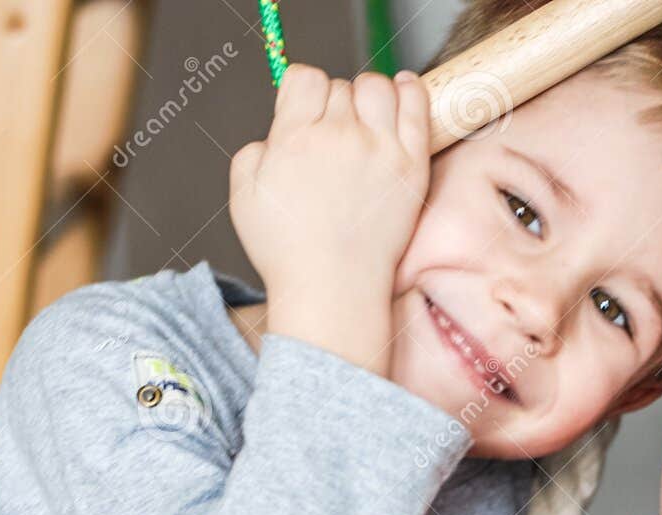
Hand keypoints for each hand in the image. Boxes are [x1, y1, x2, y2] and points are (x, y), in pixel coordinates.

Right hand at [229, 65, 429, 373]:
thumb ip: (257, 149)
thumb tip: (279, 132)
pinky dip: (411, 90)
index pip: (305, 78)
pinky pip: (417, 107)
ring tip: (366, 118)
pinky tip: (405, 88)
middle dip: (333, 105)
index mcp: (295, 137)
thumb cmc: (289, 249)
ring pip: (378, 88)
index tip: (305, 111)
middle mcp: (340, 136)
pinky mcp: (411, 167)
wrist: (334, 288)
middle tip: (333, 137)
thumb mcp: (244, 193)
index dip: (302, 91)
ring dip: (369, 96)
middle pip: (340, 87)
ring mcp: (380, 149)